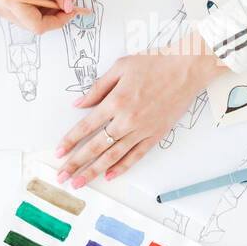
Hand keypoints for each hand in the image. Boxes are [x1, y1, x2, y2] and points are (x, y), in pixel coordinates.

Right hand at [0, 0, 74, 33]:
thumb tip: (67, 3)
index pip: (38, 25)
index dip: (58, 20)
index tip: (71, 9)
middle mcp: (0, 5)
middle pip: (34, 24)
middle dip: (54, 13)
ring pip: (29, 19)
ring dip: (46, 8)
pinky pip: (23, 11)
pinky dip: (37, 4)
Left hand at [55, 32, 225, 186]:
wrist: (188, 69)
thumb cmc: (156, 63)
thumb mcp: (120, 67)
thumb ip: (97, 88)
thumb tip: (79, 104)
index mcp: (115, 101)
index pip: (85, 127)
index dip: (70, 141)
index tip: (59, 152)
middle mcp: (127, 119)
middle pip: (96, 146)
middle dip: (76, 163)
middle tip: (62, 176)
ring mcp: (142, 129)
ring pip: (113, 155)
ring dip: (94, 171)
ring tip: (80, 182)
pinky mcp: (156, 134)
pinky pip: (136, 155)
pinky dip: (122, 167)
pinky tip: (110, 176)